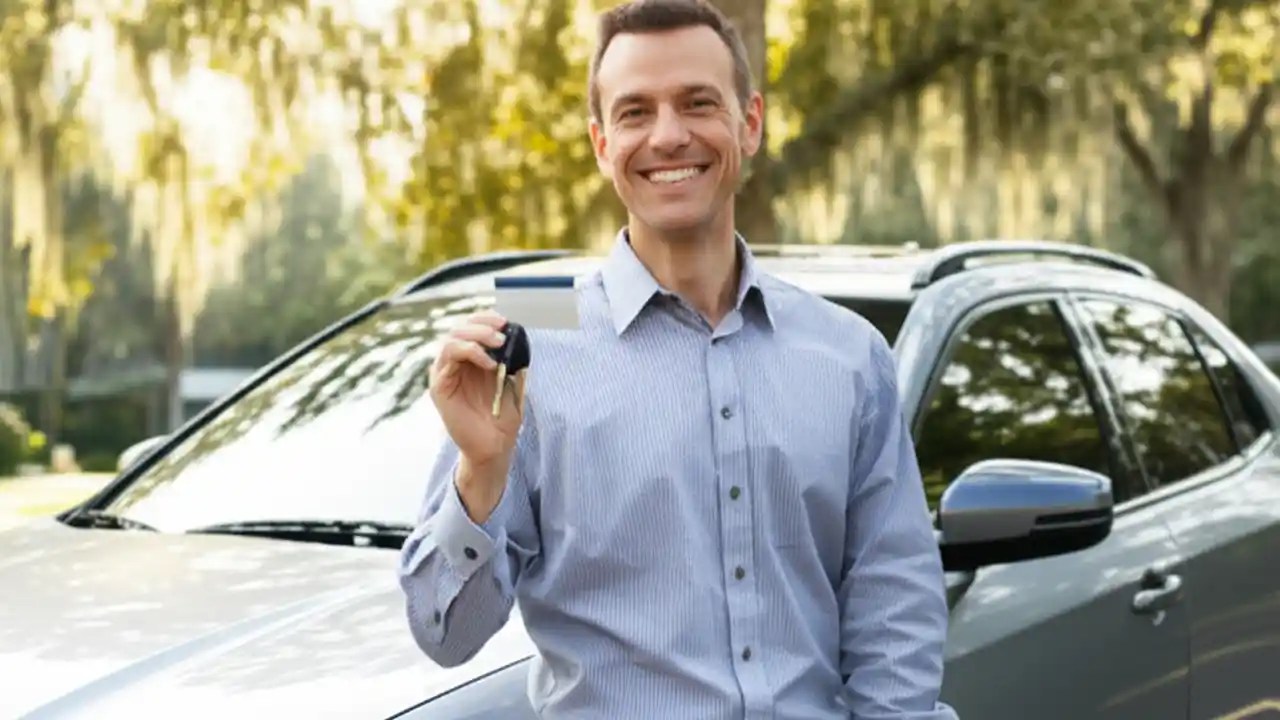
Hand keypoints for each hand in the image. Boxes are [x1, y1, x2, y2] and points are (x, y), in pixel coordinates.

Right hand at [429, 309, 528, 468]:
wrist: (495, 446)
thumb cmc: (502, 416)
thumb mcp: (511, 380)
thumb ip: (509, 358)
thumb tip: (515, 334)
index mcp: (469, 359)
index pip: (469, 326)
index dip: (485, 318)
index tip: (504, 321)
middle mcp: (453, 363)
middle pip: (459, 328)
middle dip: (482, 324)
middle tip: (502, 333)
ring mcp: (444, 373)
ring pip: (451, 338)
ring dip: (475, 335)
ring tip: (497, 344)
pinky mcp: (439, 386)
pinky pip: (448, 357)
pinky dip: (469, 352)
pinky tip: (488, 364)